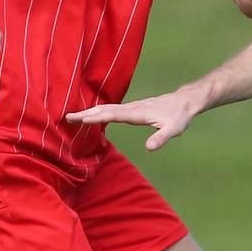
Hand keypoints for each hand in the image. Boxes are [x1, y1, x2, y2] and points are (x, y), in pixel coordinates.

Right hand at [65, 90, 199, 150]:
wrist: (185, 102)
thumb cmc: (179, 116)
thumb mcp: (174, 129)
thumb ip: (161, 138)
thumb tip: (149, 148)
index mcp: (137, 113)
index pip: (113, 115)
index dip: (97, 117)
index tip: (80, 119)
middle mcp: (131, 108)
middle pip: (104, 109)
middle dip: (86, 113)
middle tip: (67, 117)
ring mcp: (131, 107)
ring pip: (106, 108)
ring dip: (89, 111)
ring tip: (73, 115)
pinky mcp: (132, 108)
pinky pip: (111, 109)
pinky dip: (98, 110)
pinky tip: (93, 114)